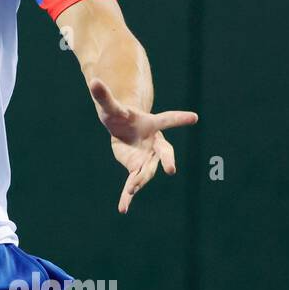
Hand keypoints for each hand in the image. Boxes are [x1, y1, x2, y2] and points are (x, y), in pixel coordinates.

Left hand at [88, 78, 198, 213]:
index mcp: (152, 125)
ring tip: (132, 189)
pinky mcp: (136, 169)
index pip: (167, 120)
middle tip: (171, 169)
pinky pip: (133, 183)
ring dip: (140, 180)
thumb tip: (93, 80)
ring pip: (147, 171)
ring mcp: (147, 158)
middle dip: (168, 160)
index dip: (180, 118)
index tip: (194, 117)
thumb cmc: (119, 115)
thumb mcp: (110, 107)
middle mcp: (154, 143)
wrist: (122, 129)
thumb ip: (104, 96)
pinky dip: (127, 196)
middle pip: (164, 153)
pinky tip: (123, 208)